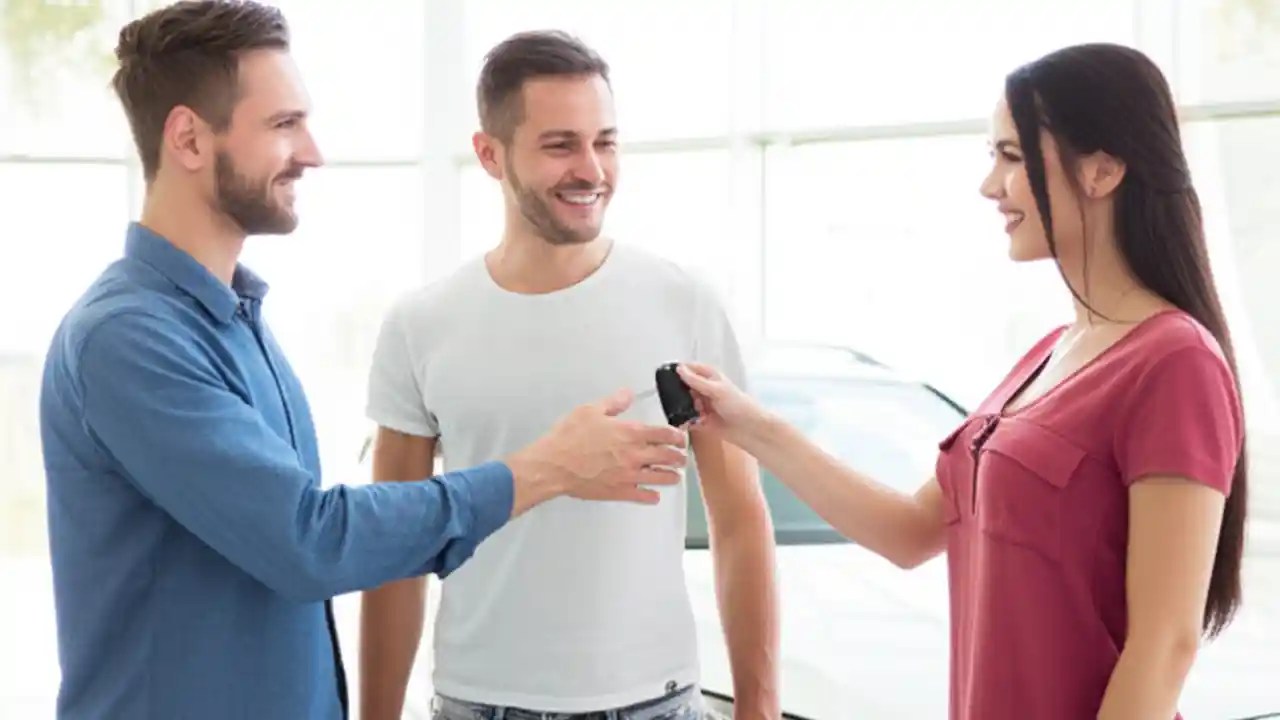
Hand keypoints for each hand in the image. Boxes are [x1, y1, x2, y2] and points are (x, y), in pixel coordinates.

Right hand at [506, 389, 688, 514]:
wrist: (553, 465)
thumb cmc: (568, 439)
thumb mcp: (590, 410)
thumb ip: (613, 403)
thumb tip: (626, 394)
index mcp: (630, 433)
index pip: (665, 434)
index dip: (677, 436)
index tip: (680, 437)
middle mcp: (635, 455)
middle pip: (668, 457)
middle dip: (679, 456)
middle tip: (681, 457)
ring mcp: (629, 475)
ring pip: (661, 478)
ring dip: (671, 476)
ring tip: (675, 476)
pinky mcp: (619, 491)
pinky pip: (643, 496)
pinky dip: (652, 496)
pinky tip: (654, 496)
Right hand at [676, 362, 770, 445]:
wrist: (749, 429)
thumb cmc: (739, 405)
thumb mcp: (716, 389)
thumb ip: (696, 381)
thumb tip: (679, 369)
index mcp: (708, 377)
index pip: (688, 369)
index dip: (678, 371)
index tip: (666, 376)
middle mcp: (703, 390)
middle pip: (682, 388)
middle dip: (680, 395)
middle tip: (686, 399)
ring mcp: (701, 405)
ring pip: (683, 405)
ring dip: (686, 409)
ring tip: (698, 413)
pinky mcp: (700, 420)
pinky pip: (687, 419)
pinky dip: (688, 421)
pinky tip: (696, 422)